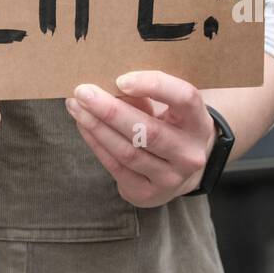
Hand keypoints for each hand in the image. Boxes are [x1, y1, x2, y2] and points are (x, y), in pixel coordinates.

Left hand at [64, 70, 217, 207]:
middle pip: (149, 131)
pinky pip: (116, 167)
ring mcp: (171, 178)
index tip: (120, 78)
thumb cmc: (171, 125)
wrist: (182, 170)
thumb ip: (146, 96)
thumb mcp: (170, 108)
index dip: (153, 85)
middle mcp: (189, 153)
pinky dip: (96, 143)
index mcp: (198, 122)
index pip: (184, 98)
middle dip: (110, 110)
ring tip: (76, 107)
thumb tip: (107, 86)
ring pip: (128, 151)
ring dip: (96, 127)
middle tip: (82, 92)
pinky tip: (83, 126)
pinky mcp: (148, 194)